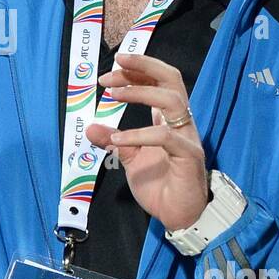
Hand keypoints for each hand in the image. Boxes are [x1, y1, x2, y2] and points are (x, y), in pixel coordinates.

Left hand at [84, 52, 208, 232]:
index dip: (140, 69)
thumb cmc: (160, 186)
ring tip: (113, 94)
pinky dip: (138, 134)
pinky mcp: (188, 156)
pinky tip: (117, 138)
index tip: (115, 65)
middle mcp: (181, 124)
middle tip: (117, 62)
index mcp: (169, 120)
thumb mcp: (131, 160)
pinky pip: (164, 137)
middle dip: (145, 66)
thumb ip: (114, 142)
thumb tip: (90, 127)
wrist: (178, 217)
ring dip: (140, 92)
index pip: (160, 82)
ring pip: (171, 100)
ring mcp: (187, 138)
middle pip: (171, 80)